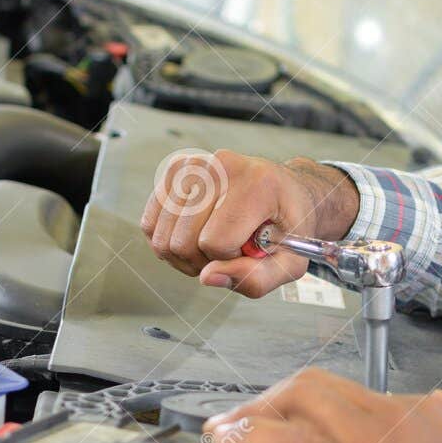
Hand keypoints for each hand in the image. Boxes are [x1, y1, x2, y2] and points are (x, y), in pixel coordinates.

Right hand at [140, 149, 360, 297]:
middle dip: (203, 261)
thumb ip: (256, 278)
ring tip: (213, 248)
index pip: (216, 242)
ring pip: (161, 234)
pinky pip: (151, 222)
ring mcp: (195, 164)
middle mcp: (222, 166)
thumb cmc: (290, 226)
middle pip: (183, 240)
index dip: (230, 261)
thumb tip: (206, 277)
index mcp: (258, 185)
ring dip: (183, 255)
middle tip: (229, 255)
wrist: (287, 191)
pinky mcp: (176, 169)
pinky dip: (167, 240)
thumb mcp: (290, 262)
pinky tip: (193, 238)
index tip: (249, 252)